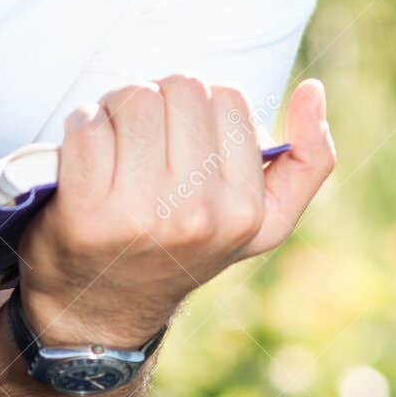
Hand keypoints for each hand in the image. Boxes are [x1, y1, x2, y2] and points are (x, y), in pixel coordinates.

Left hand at [18, 77, 334, 347]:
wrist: (105, 308)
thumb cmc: (183, 249)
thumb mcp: (262, 222)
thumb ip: (305, 161)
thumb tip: (313, 90)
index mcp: (245, 210)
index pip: (229, 97)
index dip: (202, 108)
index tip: (185, 139)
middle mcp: (197, 213)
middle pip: (182, 88)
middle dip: (160, 100)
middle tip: (146, 138)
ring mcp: (140, 212)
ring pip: (135, 97)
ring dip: (119, 107)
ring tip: (117, 141)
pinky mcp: (86, 208)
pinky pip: (87, 122)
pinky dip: (81, 125)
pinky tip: (86, 154)